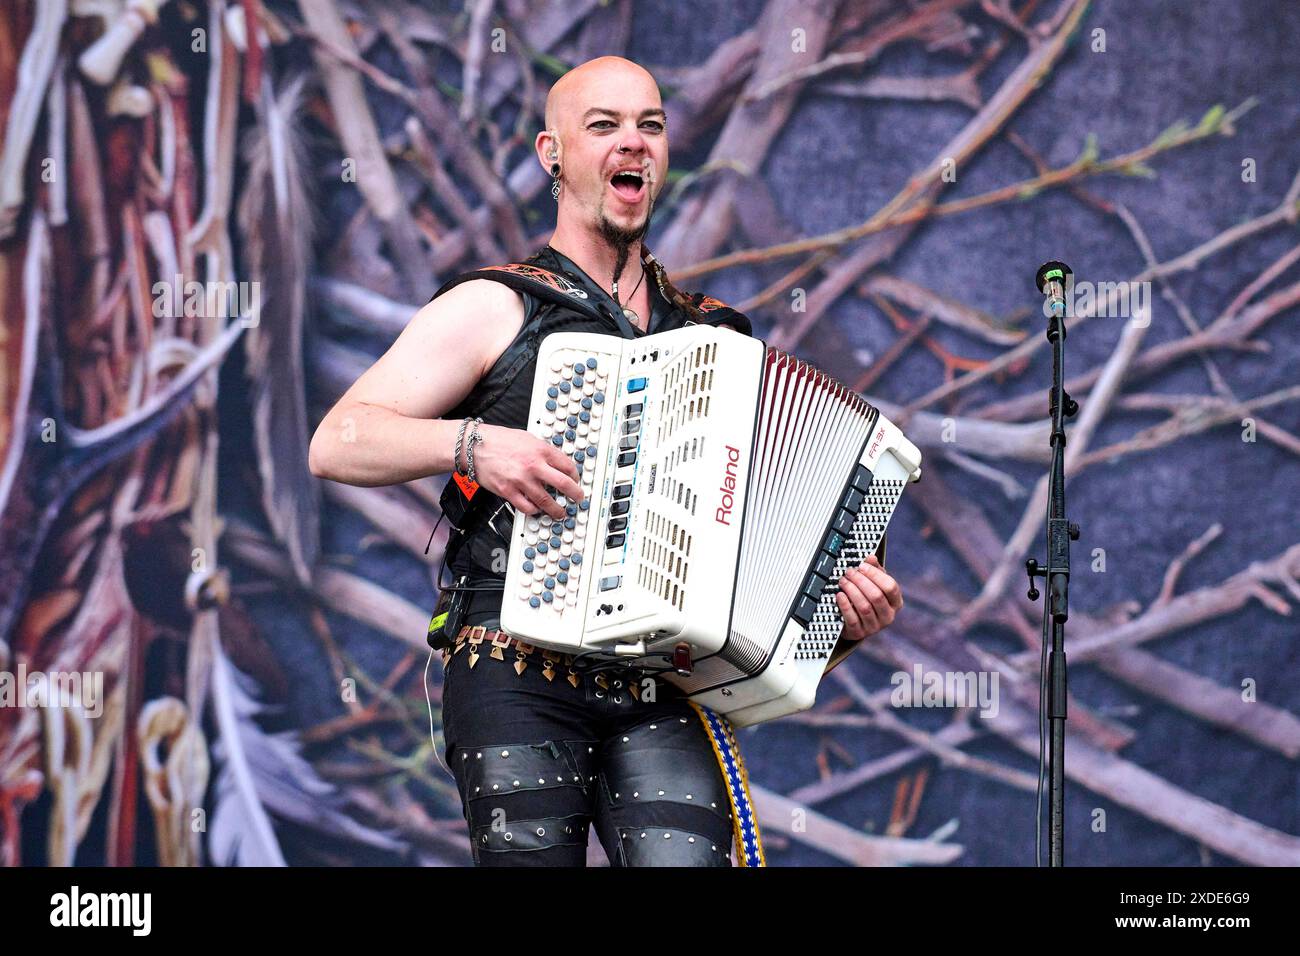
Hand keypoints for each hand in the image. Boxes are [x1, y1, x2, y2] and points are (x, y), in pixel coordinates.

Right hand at [468, 424, 583, 520]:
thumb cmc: (498, 440)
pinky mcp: (508, 491)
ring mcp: (521, 480)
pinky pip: (527, 507)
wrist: (473, 446)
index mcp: (540, 450)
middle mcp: (533, 465)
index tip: (575, 481)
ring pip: (546, 501)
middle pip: (564, 484)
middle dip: (575, 494)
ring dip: (556, 509)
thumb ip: (543, 451)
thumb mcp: (527, 438)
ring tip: (560, 512)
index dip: (576, 476)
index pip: (567, 466)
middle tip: (578, 499)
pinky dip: (535, 511)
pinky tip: (537, 510)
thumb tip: (556, 462)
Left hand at [835, 554, 902, 641]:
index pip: (891, 587)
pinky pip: (852, 619)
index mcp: (895, 602)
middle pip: (876, 596)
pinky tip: (839, 595)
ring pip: (864, 607)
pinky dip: (845, 605)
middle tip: (849, 572)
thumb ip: (874, 570)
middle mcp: (888, 616)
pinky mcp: (859, 633)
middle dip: (860, 581)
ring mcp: (874, 627)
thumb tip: (871, 557)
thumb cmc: (867, 600)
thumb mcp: (874, 584)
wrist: (856, 623)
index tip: (861, 566)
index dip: (875, 575)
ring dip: (852, 591)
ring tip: (843, 581)